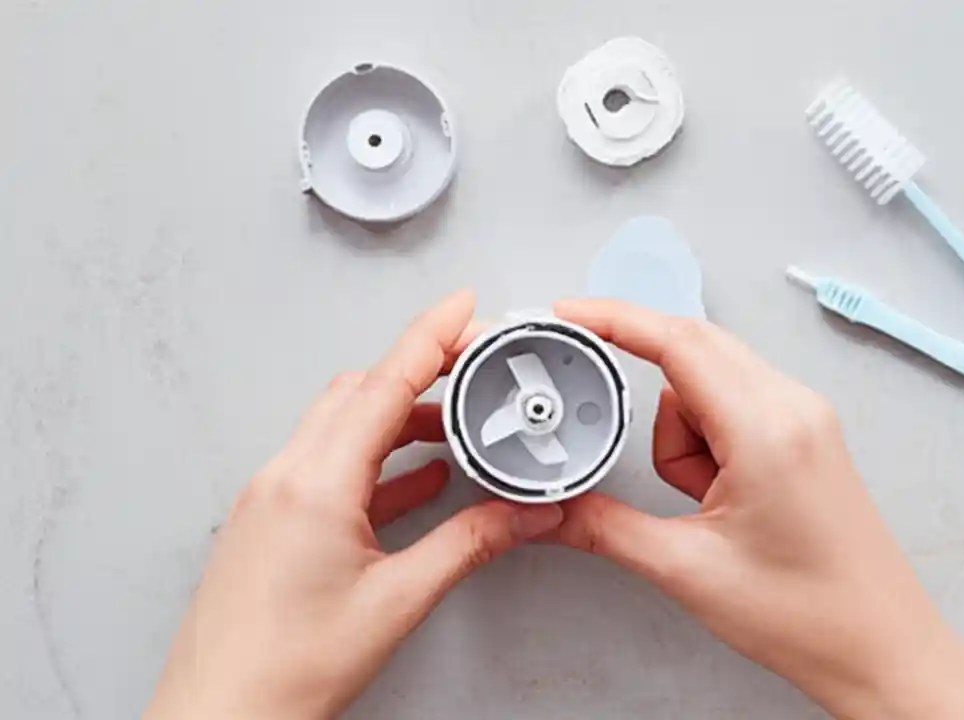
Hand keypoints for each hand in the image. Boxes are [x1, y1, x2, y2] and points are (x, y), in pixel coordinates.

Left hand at [146, 290, 563, 719]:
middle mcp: (285, 478)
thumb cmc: (285, 669)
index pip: (385, 385)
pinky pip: (328, 465)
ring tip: (454, 425)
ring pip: (341, 426)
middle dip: (420, 370)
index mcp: (315, 484)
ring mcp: (271, 498)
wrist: (220, 717)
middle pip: (360, 393)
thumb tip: (525, 513)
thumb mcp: (398, 601)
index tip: (463, 306)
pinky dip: (376, 460)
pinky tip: (414, 478)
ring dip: (399, 416)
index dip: (431, 337)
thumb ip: (470, 543)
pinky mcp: (269, 522)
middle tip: (470, 364)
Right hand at [551, 299, 963, 719]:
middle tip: (604, 421)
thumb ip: (606, 527)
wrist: (880, 648)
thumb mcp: (687, 570)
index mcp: (767, 430)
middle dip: (646, 396)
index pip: (678, 343)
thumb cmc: (810, 615)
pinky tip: (717, 495)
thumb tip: (556, 506)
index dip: (615, 319)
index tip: (570, 314)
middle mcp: (794, 408)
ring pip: (710, 386)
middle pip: (691, 354)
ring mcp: (806, 419)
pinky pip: (735, 407)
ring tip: (701, 503)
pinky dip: (708, 440)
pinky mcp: (808, 436)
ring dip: (683, 436)